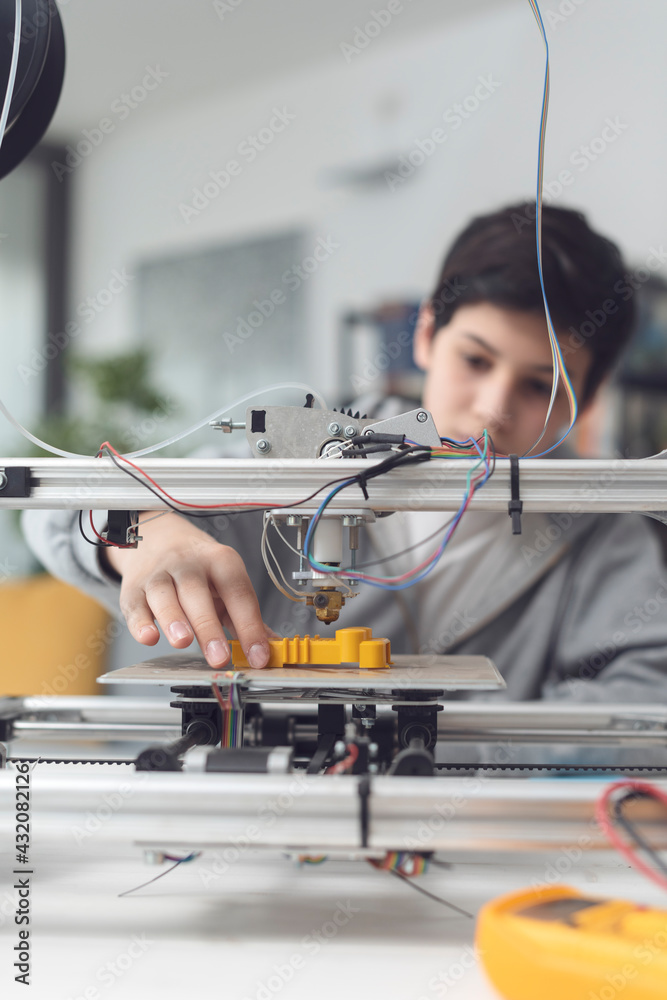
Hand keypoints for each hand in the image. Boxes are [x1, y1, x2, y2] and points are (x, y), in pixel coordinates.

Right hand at [101, 513, 271, 667]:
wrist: (159, 538)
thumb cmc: (199, 568)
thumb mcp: (226, 583)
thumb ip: (245, 616)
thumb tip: (269, 647)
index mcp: (221, 561)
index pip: (238, 593)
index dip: (250, 626)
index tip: (258, 656)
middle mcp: (189, 564)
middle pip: (198, 592)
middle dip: (208, 626)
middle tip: (219, 656)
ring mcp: (159, 574)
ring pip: (164, 594)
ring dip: (173, 619)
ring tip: (183, 642)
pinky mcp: (133, 588)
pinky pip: (136, 604)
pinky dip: (140, 622)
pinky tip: (149, 637)